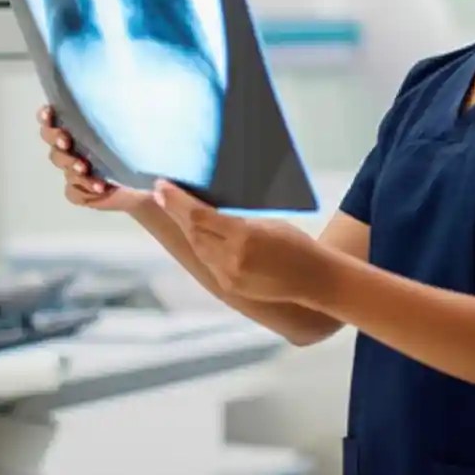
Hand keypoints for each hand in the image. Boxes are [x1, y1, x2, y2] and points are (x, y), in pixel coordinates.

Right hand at [38, 105, 150, 212]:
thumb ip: (134, 119)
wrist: (145, 183)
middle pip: (52, 141)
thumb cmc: (138, 149)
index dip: (46, 115)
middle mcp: (72, 148)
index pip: (52, 118)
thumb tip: (137, 100)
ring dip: (72, 165)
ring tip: (84, 168)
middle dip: (56, 138)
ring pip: (63, 166)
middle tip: (66, 141)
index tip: (50, 112)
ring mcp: (73, 170)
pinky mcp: (79, 191)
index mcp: (79, 128)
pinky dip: (84, 188)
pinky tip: (99, 187)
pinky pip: (74, 191)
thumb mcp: (135, 129)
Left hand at [152, 179, 332, 302]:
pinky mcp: (229, 288)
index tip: (162, 186)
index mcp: (245, 236)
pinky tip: (198, 234)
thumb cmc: (295, 243)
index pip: (199, 216)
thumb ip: (237, 219)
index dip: (176, 201)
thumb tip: (207, 207)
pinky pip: (208, 262)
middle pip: (193, 232)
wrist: (312, 279)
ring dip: (186, 229)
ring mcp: (229, 276)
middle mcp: (232, 259)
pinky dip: (201, 246)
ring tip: (177, 211)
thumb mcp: (268, 223)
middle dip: (175, 212)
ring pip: (197, 248)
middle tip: (163, 194)